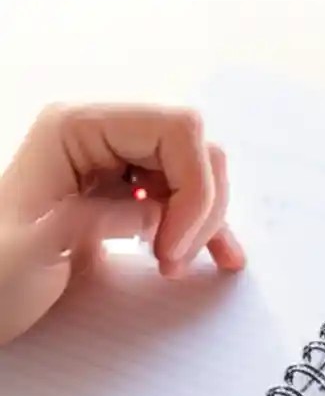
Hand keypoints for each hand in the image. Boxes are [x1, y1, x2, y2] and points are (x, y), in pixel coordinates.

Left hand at [0, 104, 244, 343]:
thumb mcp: (32, 249)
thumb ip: (96, 221)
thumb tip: (156, 213)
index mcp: (76, 128)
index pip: (177, 130)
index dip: (194, 187)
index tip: (173, 247)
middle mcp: (102, 136)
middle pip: (196, 150)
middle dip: (201, 207)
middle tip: (173, 260)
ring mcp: (118, 164)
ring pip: (199, 175)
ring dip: (204, 221)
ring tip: (175, 266)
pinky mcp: (128, 196)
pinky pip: (187, 200)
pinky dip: (207, 228)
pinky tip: (220, 257)